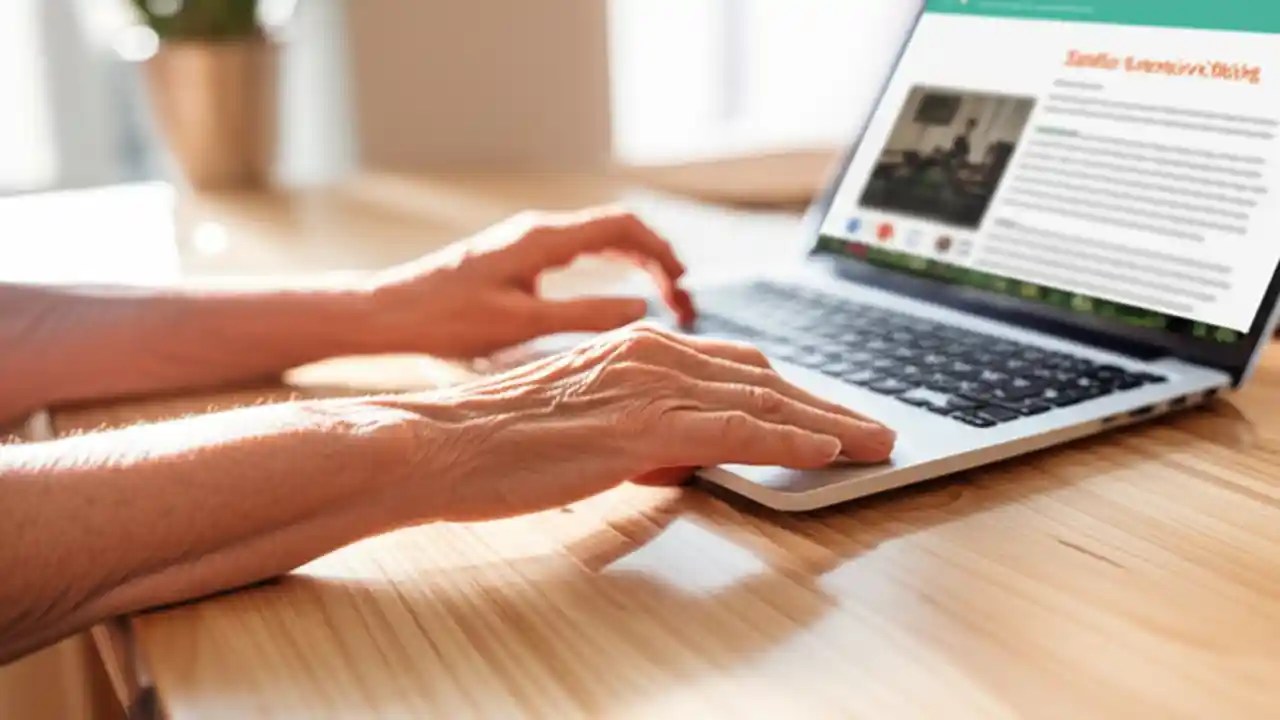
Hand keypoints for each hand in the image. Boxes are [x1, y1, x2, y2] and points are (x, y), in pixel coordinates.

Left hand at [355, 207, 695, 357]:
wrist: (389, 312)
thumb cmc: (447, 321)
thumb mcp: (522, 325)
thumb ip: (585, 317)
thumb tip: (641, 309)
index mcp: (544, 239)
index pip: (623, 228)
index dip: (662, 255)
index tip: (683, 291)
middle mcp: (539, 231)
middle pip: (618, 230)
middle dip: (658, 261)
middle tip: (684, 305)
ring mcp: (528, 242)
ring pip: (599, 239)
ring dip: (636, 265)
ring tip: (665, 300)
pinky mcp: (518, 257)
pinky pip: (579, 251)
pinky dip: (610, 268)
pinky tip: (617, 295)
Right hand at [372, 324, 895, 521]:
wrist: (443, 443)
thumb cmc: (500, 441)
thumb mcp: (587, 426)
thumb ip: (644, 431)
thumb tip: (689, 456)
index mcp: (638, 348)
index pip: (739, 366)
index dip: (794, 392)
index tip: (831, 413)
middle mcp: (652, 352)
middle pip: (764, 376)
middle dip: (827, 404)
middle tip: (873, 429)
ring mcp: (649, 383)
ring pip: (763, 397)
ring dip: (828, 422)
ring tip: (873, 445)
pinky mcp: (642, 422)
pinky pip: (736, 427)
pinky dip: (788, 438)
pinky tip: (824, 452)